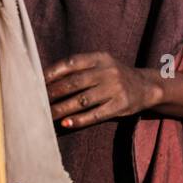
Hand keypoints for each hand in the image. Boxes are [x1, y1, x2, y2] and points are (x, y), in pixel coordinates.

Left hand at [44, 51, 159, 128]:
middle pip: (75, 82)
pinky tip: (66, 123)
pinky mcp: (120, 105)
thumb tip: (47, 78)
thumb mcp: (102, 65)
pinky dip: (79, 120)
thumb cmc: (115, 76)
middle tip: (36, 102)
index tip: (37, 82)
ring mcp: (115, 88)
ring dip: (61, 109)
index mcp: (100, 58)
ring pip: (82, 100)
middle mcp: (108, 71)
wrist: (146, 86)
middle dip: (53, 93)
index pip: (72, 62)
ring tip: (46, 115)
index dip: (53, 72)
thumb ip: (80, 69)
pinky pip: (96, 114)